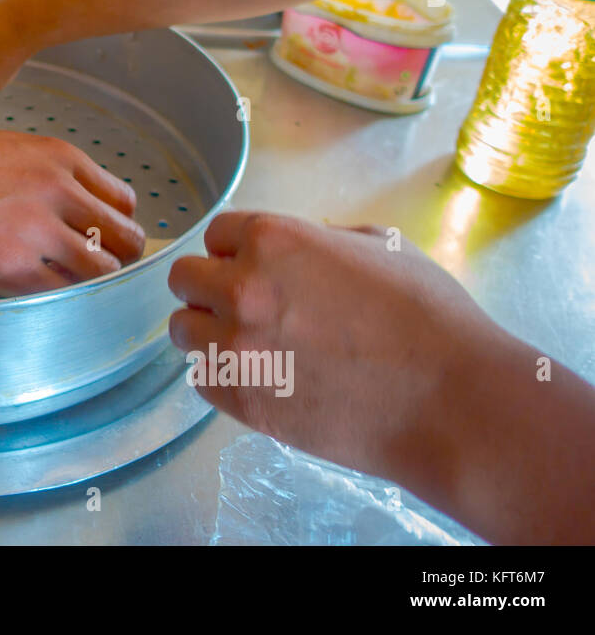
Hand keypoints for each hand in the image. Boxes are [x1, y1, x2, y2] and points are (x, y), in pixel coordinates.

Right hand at [0, 125, 143, 295]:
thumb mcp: (12, 152)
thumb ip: (51, 180)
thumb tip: (76, 218)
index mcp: (62, 159)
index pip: (124, 202)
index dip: (118, 227)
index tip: (105, 241)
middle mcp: (59, 190)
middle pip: (125, 239)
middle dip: (117, 260)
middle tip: (96, 273)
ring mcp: (37, 228)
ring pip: (101, 271)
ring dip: (88, 284)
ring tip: (62, 285)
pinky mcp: (12, 263)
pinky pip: (58, 292)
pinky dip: (52, 298)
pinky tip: (31, 289)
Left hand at [167, 212, 515, 488]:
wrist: (451, 401)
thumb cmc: (430, 319)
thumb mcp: (381, 247)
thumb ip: (321, 239)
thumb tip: (301, 244)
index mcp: (274, 240)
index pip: (216, 233)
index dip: (235, 250)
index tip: (252, 268)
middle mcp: (242, 288)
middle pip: (185, 279)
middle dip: (209, 288)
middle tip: (242, 308)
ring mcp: (235, 347)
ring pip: (183, 331)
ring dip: (208, 334)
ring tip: (250, 348)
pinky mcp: (240, 399)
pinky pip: (201, 380)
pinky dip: (222, 378)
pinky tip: (261, 379)